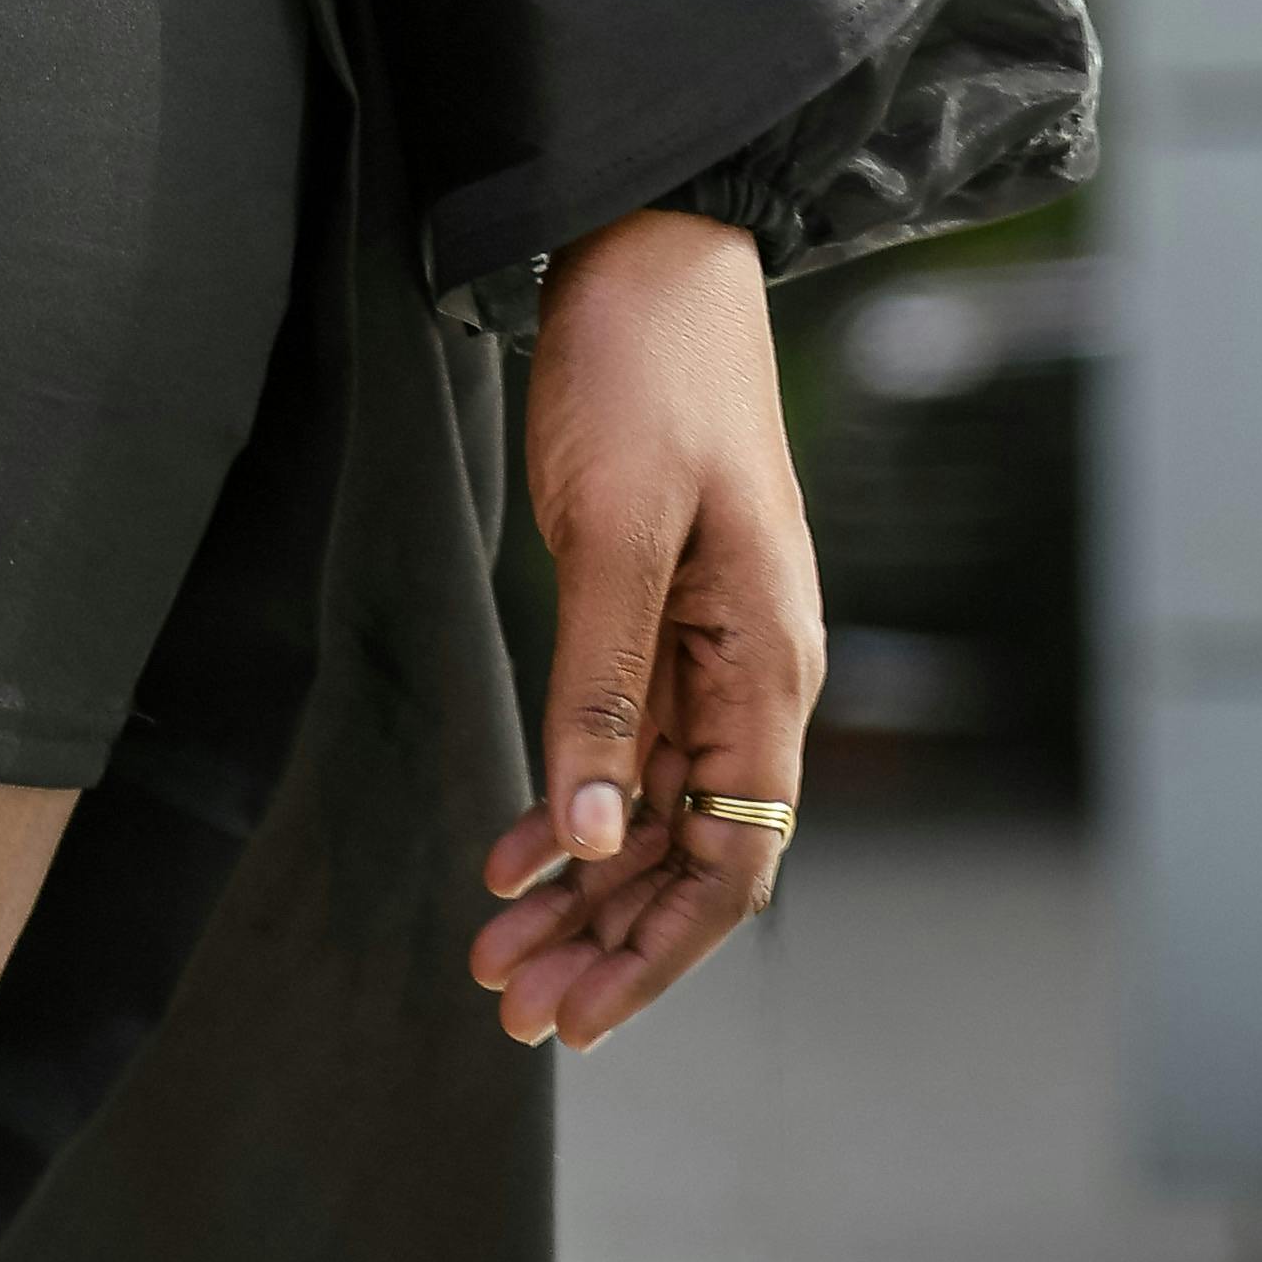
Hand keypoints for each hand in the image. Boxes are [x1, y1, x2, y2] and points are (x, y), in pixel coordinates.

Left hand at [467, 206, 821, 1050]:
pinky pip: (625, 744)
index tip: (575, 1015)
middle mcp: (754, 678)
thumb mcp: (612, 529)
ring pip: (650, 811)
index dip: (653, 952)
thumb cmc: (644, 369)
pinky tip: (512, 851)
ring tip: (493, 948)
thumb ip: (602, 686)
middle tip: (509, 1007)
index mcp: (768, 669)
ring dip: (579, 887)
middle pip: (690, 856)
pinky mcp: (660, 613)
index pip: (729, 866)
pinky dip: (570, 803)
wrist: (649, 246)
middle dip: (605, 941)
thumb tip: (593, 837)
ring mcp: (710, 648)